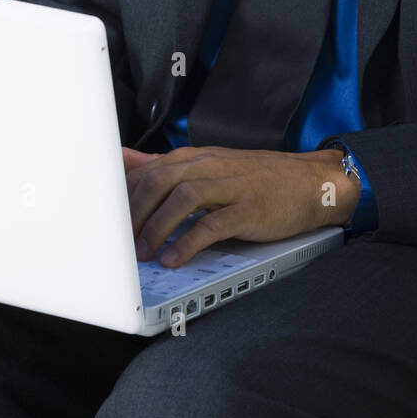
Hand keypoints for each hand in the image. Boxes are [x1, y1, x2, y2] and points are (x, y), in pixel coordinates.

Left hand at [121, 144, 358, 267]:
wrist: (310, 182)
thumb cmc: (256, 178)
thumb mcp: (210, 165)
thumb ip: (167, 166)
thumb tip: (125, 162)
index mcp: (197, 157)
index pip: (149, 169)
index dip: (124, 195)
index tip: (106, 220)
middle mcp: (210, 166)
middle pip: (160, 181)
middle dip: (134, 212)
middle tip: (119, 242)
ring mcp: (231, 186)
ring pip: (183, 198)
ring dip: (157, 226)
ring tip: (142, 253)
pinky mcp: (249, 209)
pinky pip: (214, 224)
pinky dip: (190, 242)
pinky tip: (175, 259)